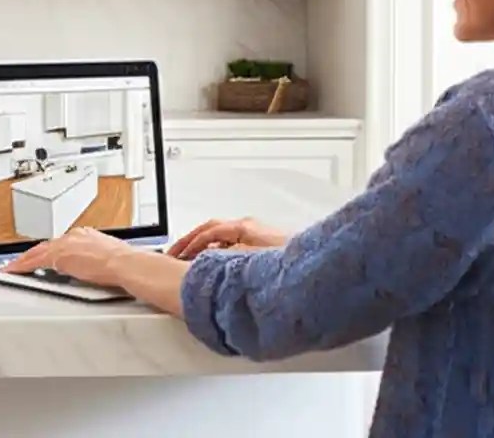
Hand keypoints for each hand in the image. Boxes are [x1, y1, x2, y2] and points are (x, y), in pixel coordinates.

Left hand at [1, 227, 137, 286]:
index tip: (45, 257)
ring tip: (12, 267)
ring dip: (23, 261)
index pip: (61, 243)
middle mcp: (72, 236)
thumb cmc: (122, 263)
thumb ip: (96, 261)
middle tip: (20, 262)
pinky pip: (33, 262)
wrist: (123, 263)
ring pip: (36, 252)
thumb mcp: (107, 258)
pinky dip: (21, 267)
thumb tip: (97, 269)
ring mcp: (63, 245)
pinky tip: (13, 272)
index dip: (50, 251)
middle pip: (45, 246)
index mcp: (85, 235)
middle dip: (32, 255)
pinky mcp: (57, 257)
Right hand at [168, 217, 288, 259]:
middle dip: (192, 242)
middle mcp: (250, 227)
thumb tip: (206, 260)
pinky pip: (232, 244)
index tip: (177, 256)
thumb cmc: (290, 263)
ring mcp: (258, 234)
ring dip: (205, 247)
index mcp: (244, 227)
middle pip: (212, 229)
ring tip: (191, 260)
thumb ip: (225, 257)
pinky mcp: (265, 246)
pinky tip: (216, 265)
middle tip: (176, 254)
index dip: (189, 244)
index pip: (207, 231)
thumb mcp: (249, 259)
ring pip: (222, 236)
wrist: (317, 267)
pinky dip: (218, 251)